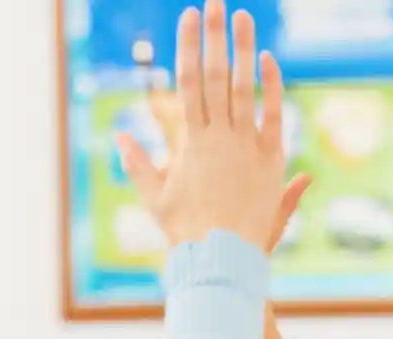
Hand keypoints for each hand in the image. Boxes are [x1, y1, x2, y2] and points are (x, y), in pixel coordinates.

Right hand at [116, 0, 293, 250]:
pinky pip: (273, 115)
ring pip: (243, 87)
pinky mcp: (270, 159)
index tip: (189, 17)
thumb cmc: (186, 232)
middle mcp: (219, 136)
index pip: (188, 82)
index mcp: (191, 142)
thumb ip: (138, 164)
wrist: (223, 258)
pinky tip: (268, 59)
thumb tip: (119, 137)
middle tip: (214, 1)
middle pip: (214, 74)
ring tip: (242, 16)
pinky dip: (271, 86)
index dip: (189, 46)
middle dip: (214, 35)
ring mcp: (247, 145)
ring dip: (243, 48)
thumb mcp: (155, 197)